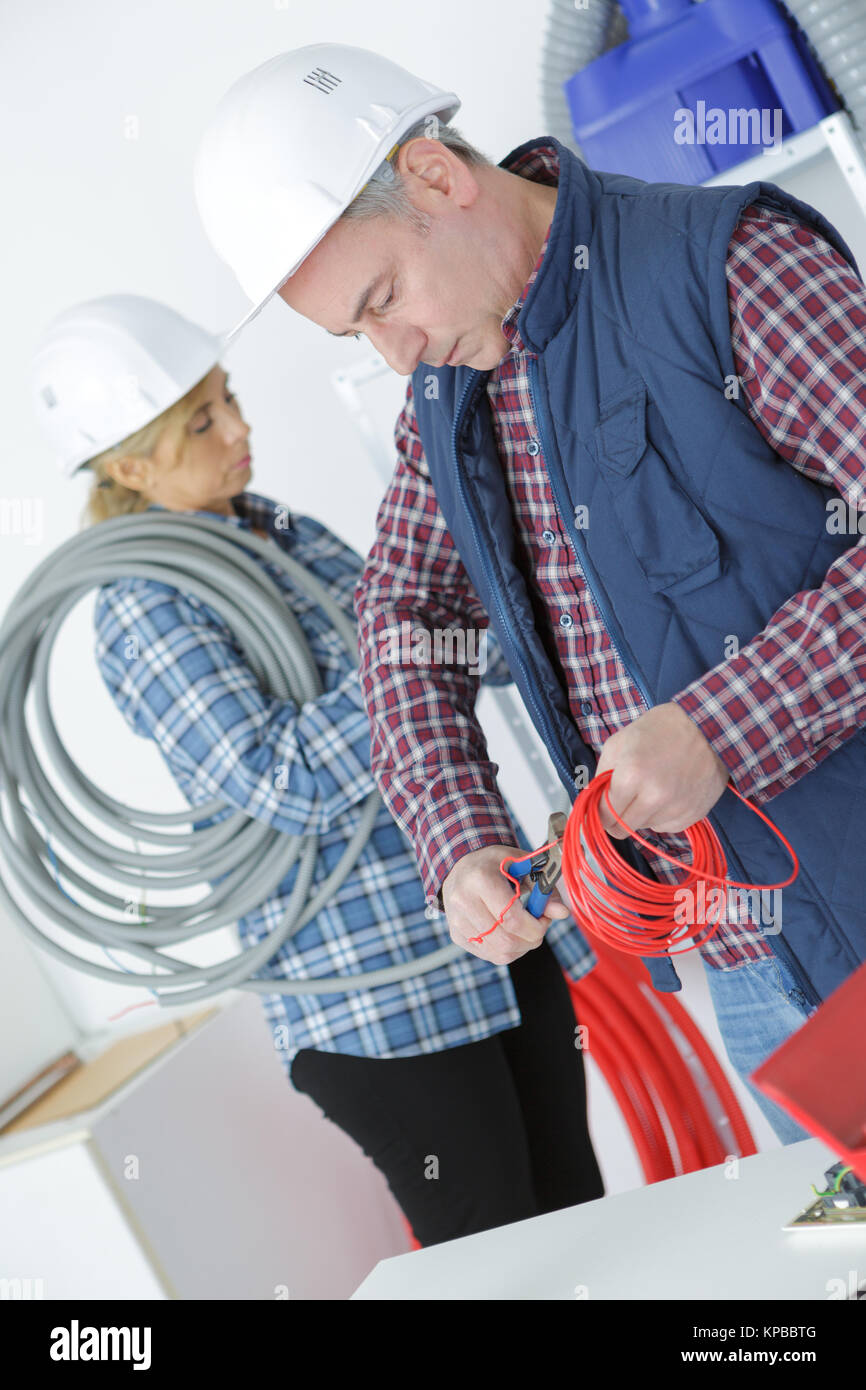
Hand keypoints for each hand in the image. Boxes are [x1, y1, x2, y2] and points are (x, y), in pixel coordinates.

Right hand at [441, 844, 570, 965]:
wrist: (463, 868)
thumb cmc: (497, 864)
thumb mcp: (523, 865)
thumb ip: (543, 889)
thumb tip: (562, 913)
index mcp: (479, 879)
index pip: (511, 918)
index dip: (535, 926)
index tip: (545, 919)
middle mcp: (463, 901)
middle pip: (506, 940)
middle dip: (531, 939)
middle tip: (538, 927)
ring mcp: (457, 921)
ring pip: (500, 953)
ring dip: (522, 947)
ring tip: (526, 929)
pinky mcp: (456, 935)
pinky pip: (491, 955)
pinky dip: (509, 950)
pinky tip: (512, 934)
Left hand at [594, 702, 728, 838]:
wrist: (707, 726)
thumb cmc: (660, 730)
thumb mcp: (618, 743)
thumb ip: (601, 776)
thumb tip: (594, 802)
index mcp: (631, 776)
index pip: (603, 816)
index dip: (599, 813)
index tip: (601, 809)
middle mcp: (654, 797)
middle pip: (622, 829)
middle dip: (618, 816)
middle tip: (624, 799)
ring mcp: (677, 808)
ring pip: (645, 827)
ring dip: (643, 813)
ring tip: (653, 787)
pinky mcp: (694, 814)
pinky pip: (668, 826)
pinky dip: (664, 815)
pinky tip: (670, 793)